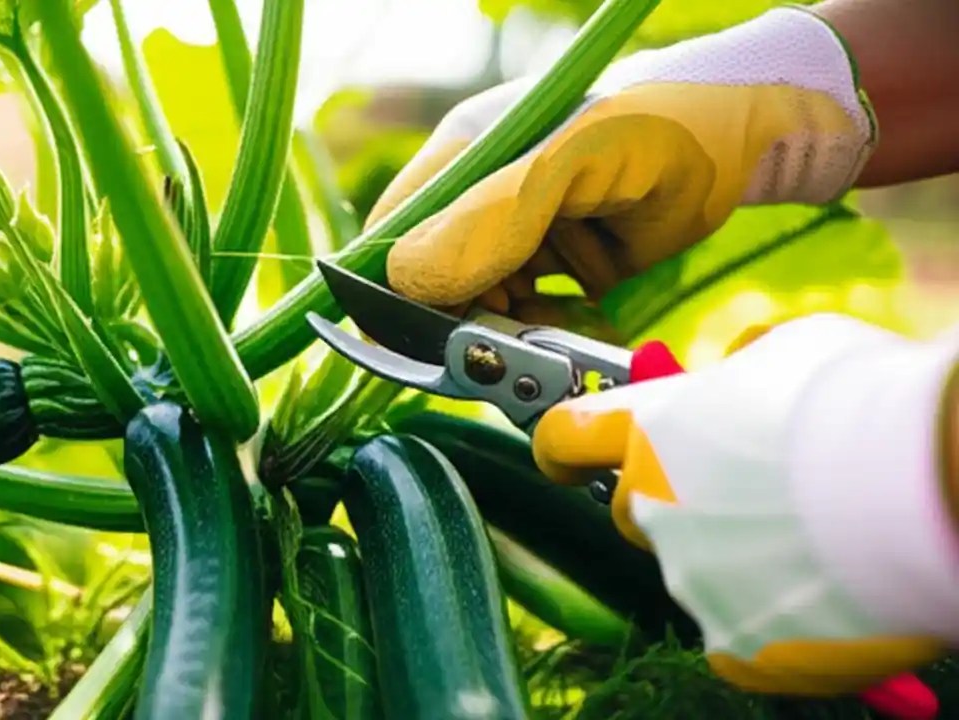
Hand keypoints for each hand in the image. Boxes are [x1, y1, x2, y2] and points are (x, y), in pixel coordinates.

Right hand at [372, 7, 876, 321]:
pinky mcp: (562, 261)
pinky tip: (583, 322)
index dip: (399, 290)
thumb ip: (488, 220)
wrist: (749, 135)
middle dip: (469, 321)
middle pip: (438, 280)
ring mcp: (524, 231)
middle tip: (511, 348)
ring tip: (557, 333)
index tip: (424, 342)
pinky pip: (534, 315)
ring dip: (515, 332)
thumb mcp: (567, 161)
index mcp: (466, 156)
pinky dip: (552, 331)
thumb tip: (407, 282)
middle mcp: (484, 197)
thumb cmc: (661, 121)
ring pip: (486, 306)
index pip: (398, 232)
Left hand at [531, 314, 958, 696]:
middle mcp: (653, 504)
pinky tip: (821, 590)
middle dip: (669, 501)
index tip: (562, 457)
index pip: (566, 436)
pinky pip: (736, 630)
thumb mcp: (793, 348)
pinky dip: (770, 616)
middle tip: (743, 493)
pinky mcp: (734, 642)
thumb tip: (737, 371)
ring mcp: (691, 578)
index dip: (562, 446)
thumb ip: (742, 368)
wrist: (931, 484)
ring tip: (813, 536)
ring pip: (692, 570)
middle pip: (630, 509)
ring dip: (732, 556)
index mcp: (655, 429)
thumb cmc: (865, 399)